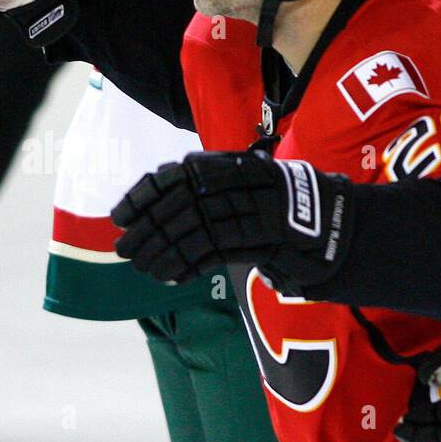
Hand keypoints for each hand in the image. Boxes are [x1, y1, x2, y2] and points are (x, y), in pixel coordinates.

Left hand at [111, 149, 352, 288]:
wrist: (322, 214)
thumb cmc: (274, 196)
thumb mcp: (237, 174)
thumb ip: (204, 176)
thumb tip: (159, 179)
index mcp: (218, 164)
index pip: (167, 178)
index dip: (139, 197)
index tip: (119, 217)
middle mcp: (227, 184)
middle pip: (173, 210)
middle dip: (145, 233)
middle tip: (125, 251)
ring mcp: (243, 211)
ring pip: (188, 234)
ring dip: (161, 254)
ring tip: (145, 269)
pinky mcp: (255, 238)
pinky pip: (212, 254)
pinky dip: (188, 267)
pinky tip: (173, 277)